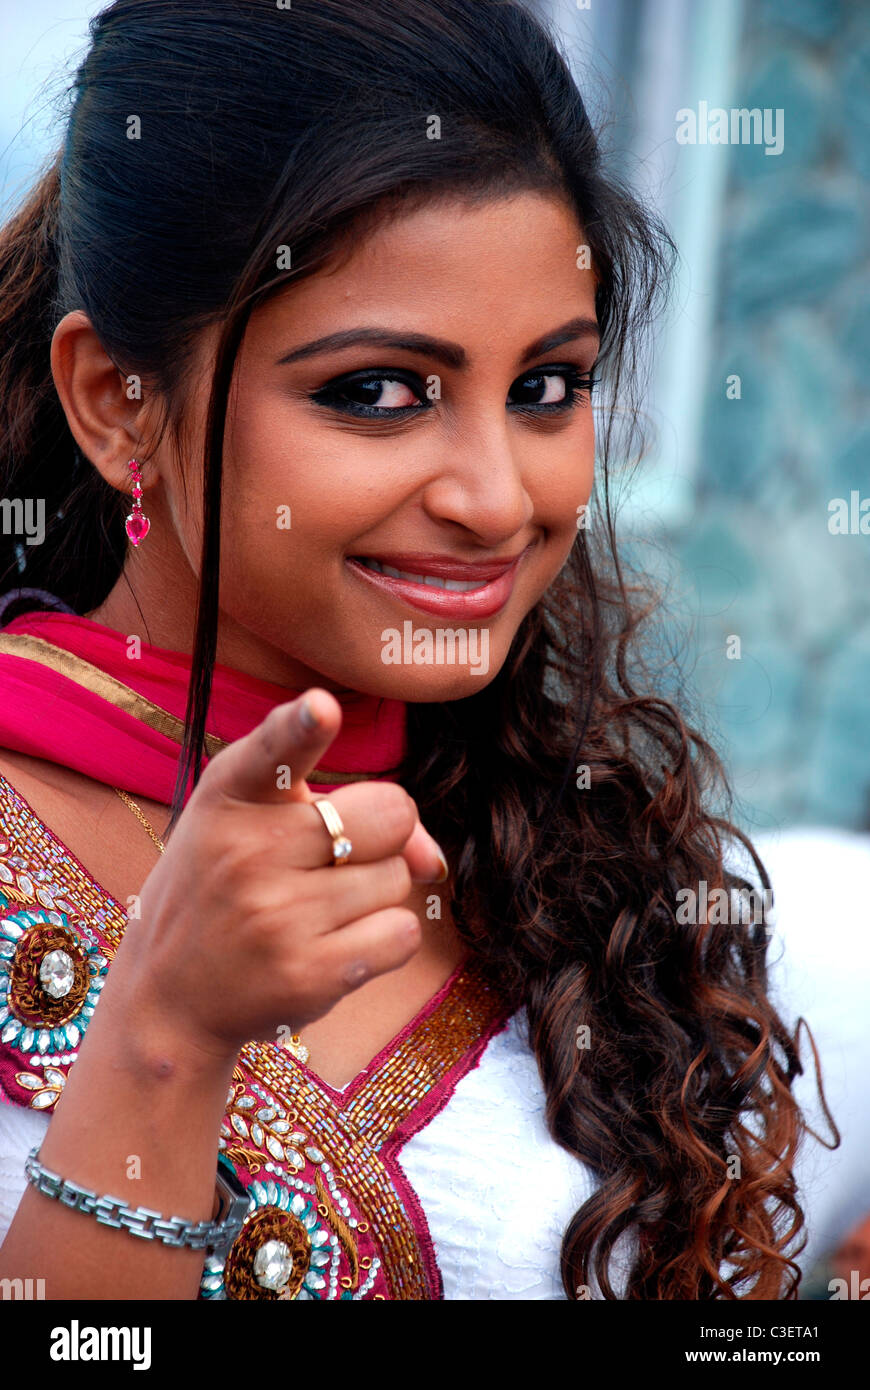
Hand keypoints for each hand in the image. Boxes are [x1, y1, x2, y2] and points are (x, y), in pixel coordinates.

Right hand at [105, 689, 446, 1063]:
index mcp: (229, 797)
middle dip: (382, 834)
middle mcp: (247, 852)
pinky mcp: (307, 974)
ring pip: (400, 877)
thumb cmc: (229, 887)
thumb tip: (435, 863)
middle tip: (334, 858)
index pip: (273, 751)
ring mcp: (277, 917)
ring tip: (314, 909)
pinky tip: (332, 946)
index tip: (320, 709)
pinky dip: (384, 939)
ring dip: (375, 892)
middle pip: (391, 813)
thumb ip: (348, 809)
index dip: (301, 727)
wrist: (170, 994)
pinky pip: (403, 934)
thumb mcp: (259, 825)